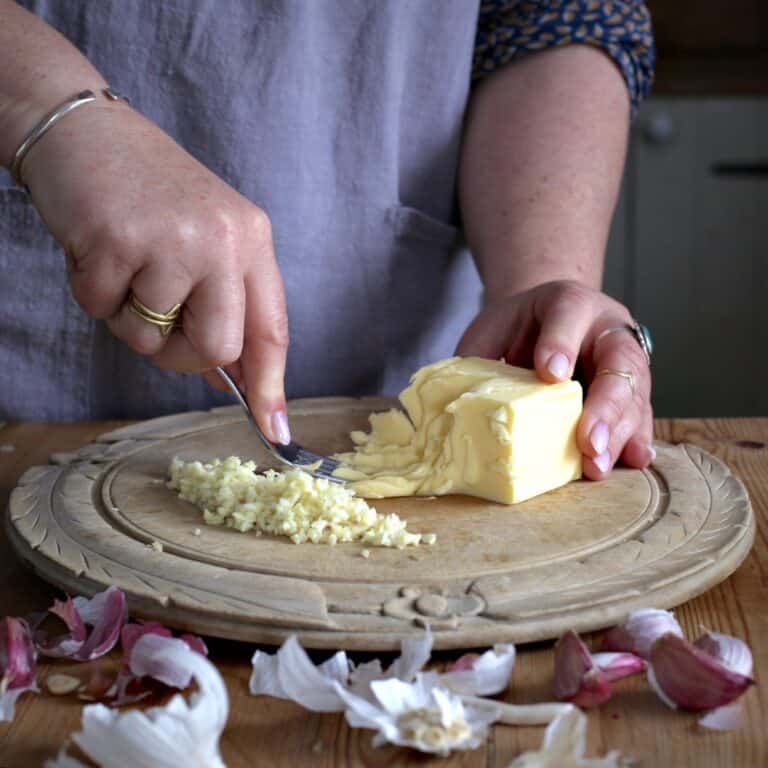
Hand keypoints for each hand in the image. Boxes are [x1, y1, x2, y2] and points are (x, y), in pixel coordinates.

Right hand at [22, 100, 289, 442]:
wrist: (86, 129)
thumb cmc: (149, 192)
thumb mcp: (206, 238)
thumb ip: (223, 302)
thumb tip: (228, 374)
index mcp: (252, 240)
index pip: (271, 329)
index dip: (271, 385)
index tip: (276, 429)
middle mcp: (224, 240)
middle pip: (217, 349)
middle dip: (181, 354)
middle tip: (158, 319)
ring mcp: (173, 240)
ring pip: (152, 338)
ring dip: (127, 317)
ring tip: (123, 264)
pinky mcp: (119, 241)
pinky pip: (102, 310)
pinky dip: (92, 291)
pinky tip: (96, 247)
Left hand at [456, 280, 652, 478]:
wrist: (549, 322)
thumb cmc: (518, 328)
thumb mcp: (492, 330)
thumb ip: (479, 357)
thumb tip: (449, 399)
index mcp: (568, 303)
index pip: (568, 315)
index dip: (560, 343)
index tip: (550, 374)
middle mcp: (605, 329)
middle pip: (618, 361)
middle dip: (605, 404)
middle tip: (587, 440)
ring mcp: (625, 359)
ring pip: (635, 392)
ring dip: (619, 432)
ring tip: (598, 464)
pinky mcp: (632, 389)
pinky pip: (641, 413)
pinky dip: (635, 438)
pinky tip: (631, 459)